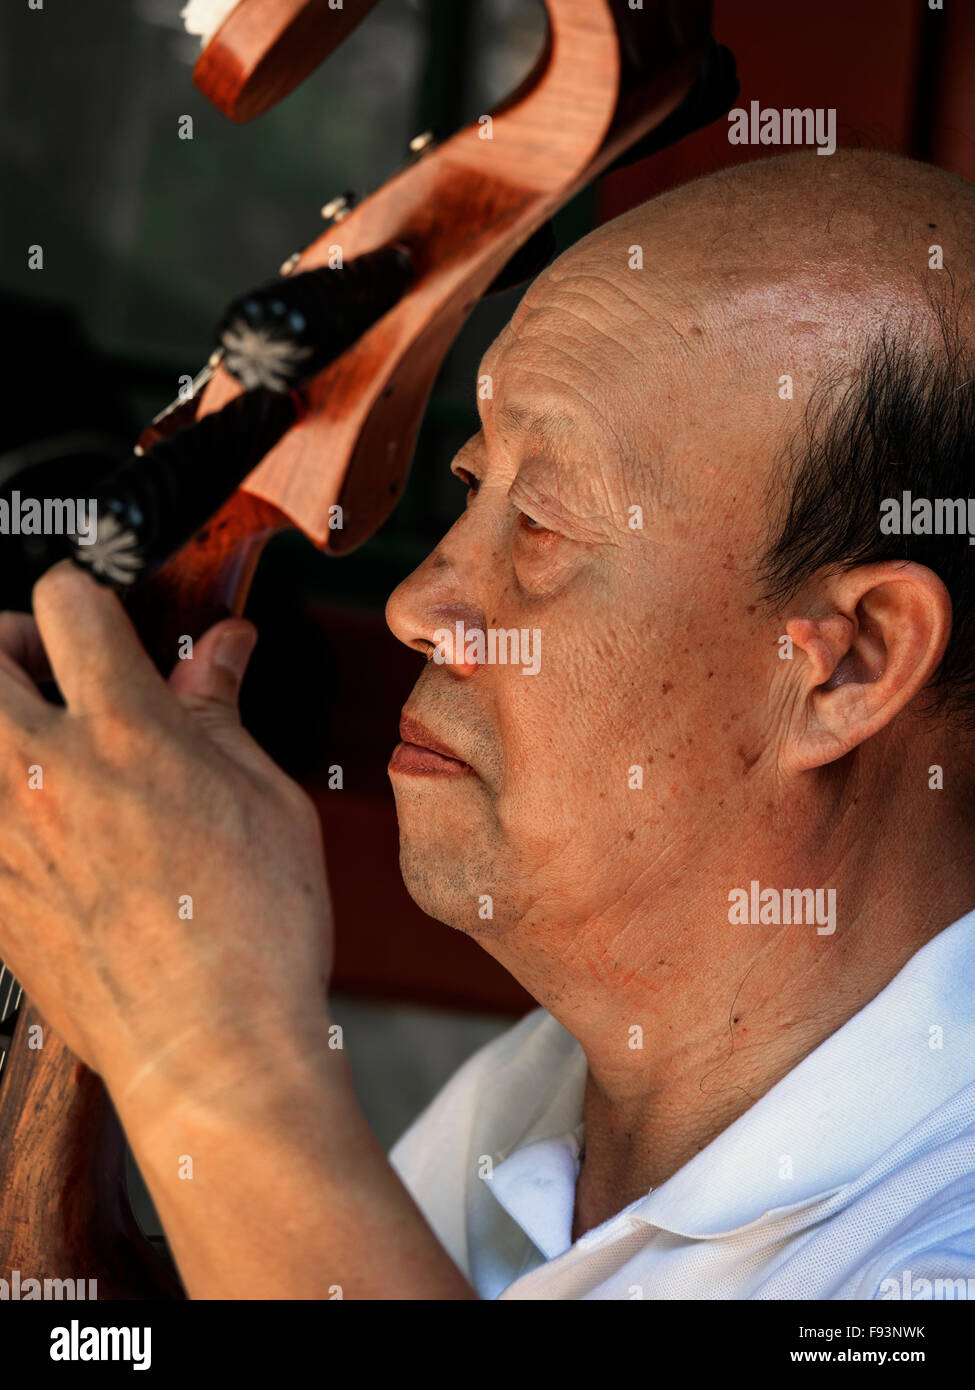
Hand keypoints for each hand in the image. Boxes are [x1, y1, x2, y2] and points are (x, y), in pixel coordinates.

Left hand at [0, 562, 334, 1117]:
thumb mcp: (266, 800)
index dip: (91, 589)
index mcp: (128, 735)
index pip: (70, 601)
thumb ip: (222, 711)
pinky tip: (47, 823)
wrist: (210, 1051)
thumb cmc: (253, 935)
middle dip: (9, 639)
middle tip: (51, 671)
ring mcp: (1, 836)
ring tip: (38, 744)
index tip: (105, 615)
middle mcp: (45, 775)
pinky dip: (1, 796)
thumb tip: (223, 647)